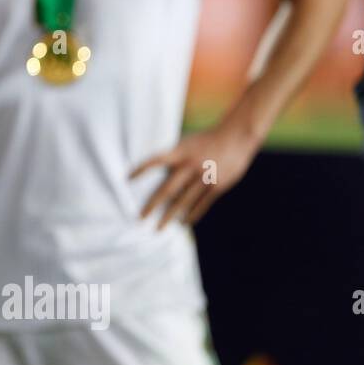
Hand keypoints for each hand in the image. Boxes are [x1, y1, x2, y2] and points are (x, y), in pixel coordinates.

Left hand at [131, 124, 260, 228]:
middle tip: (141, 217)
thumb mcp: (187, 143)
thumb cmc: (206, 140)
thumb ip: (175, 158)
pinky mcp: (217, 186)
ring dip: (170, 216)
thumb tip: (158, 174)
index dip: (141, 170)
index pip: (156, 161)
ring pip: (183, 202)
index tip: (127, 179)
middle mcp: (190, 166)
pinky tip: (184, 223)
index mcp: (180, 152)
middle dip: (153, 205)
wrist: (236, 137)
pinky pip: (202, 204)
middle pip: (167, 190)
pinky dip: (192, 214)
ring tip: (159, 228)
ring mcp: (204, 178)